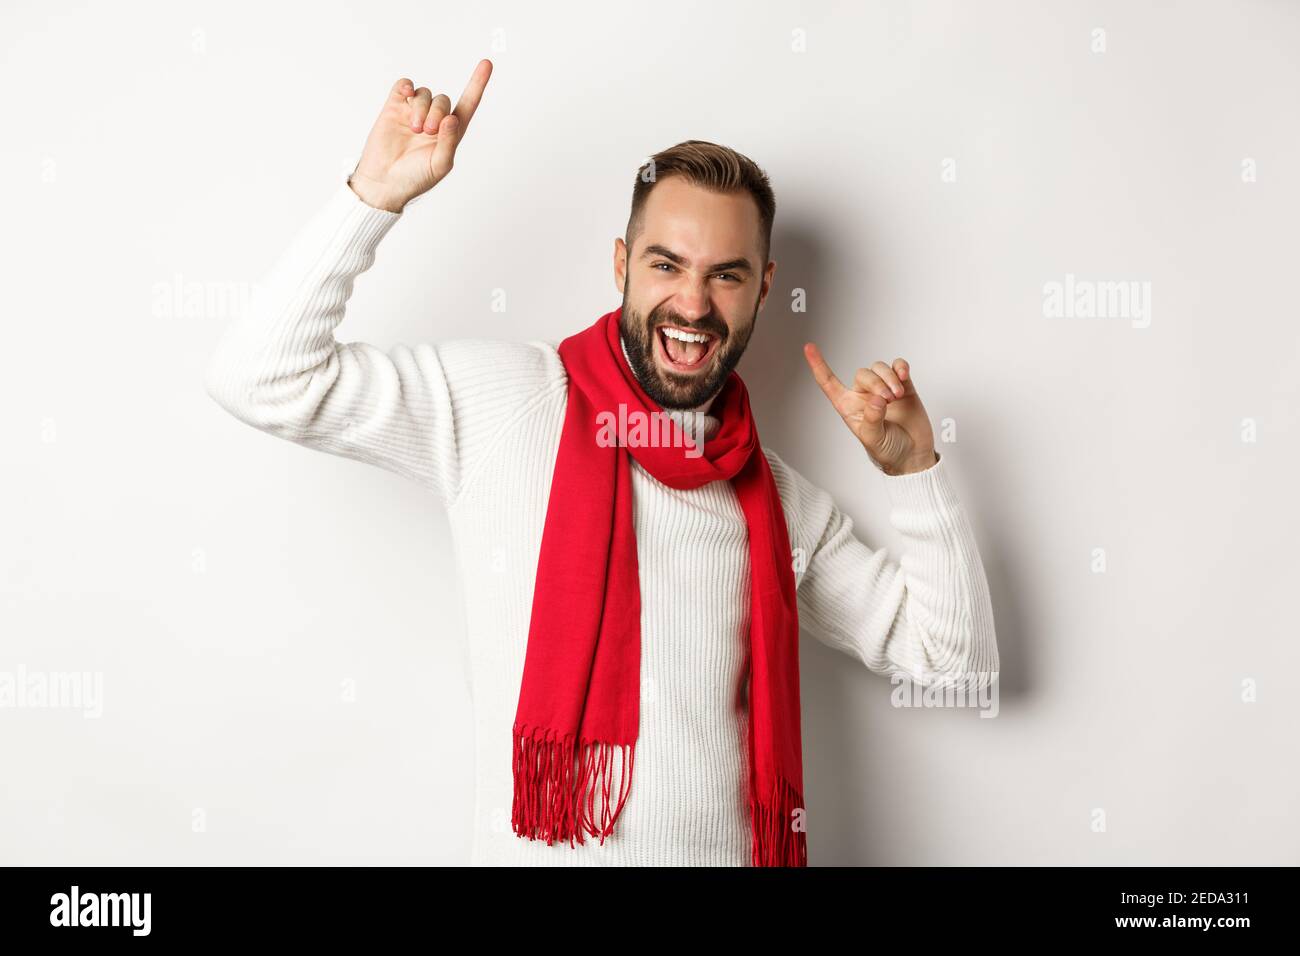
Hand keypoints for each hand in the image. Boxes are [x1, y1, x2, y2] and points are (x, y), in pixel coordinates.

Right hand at [348, 59, 492, 212]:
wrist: (384, 182)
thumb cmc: (415, 178)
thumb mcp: (440, 165)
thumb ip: (449, 142)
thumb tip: (452, 118)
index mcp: (449, 133)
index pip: (468, 104)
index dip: (477, 84)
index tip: (487, 64)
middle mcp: (433, 119)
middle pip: (443, 99)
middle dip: (437, 112)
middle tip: (427, 131)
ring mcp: (413, 112)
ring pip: (424, 94)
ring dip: (422, 108)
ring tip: (415, 128)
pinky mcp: (394, 108)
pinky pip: (403, 86)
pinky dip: (406, 86)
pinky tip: (406, 94)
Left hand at [803, 343, 937, 475]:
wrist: (913, 455)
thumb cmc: (888, 450)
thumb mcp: (874, 440)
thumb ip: (872, 419)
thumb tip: (875, 400)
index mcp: (849, 407)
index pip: (829, 383)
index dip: (818, 365)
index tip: (809, 347)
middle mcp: (863, 395)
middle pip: (863, 374)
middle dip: (876, 383)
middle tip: (888, 400)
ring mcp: (883, 389)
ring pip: (879, 368)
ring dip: (889, 378)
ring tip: (897, 396)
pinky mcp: (903, 387)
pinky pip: (898, 366)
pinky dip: (900, 367)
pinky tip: (903, 377)